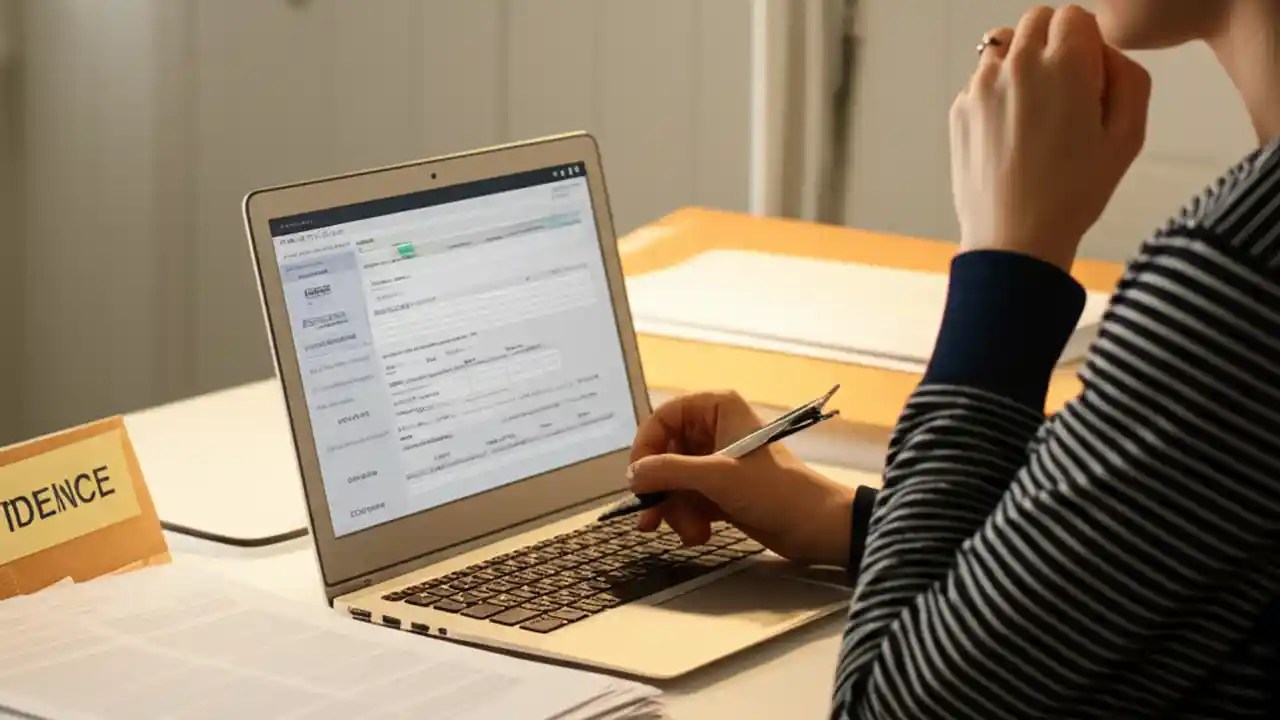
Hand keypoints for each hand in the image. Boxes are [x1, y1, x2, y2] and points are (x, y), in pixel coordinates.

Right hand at [626, 391, 855, 566]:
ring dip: (676, 510)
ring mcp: (718, 462)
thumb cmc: (775, 491)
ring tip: (690, 533)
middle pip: (665, 454)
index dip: (646, 448)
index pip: (663, 418)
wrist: (819, 528)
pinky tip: (699, 535)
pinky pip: (689, 499)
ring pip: (675, 482)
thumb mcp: (717, 478)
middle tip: (651, 519)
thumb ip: (669, 472)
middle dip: (661, 490)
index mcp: (717, 408)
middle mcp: (715, 429)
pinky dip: (688, 518)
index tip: (639, 479)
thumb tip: (632, 475)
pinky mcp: (723, 490)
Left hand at [951, 5, 1150, 270]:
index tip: (1089, 74)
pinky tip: (1009, 134)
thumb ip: (1127, 77)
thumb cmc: (1076, 192)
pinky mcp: (959, 109)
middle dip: (1053, 42)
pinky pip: (980, 82)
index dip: (1086, 41)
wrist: (1015, 236)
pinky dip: (996, 94)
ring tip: (1034, 112)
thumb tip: (1103, 52)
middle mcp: (1018, 65)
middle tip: (1064, 87)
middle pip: (1036, 21)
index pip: (1074, 15)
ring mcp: (981, 86)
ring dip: (1020, 64)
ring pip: (1003, 47)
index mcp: (1065, 64)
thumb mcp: (1129, 135)